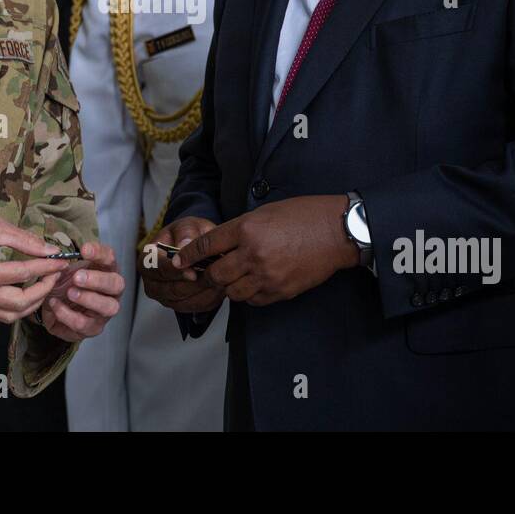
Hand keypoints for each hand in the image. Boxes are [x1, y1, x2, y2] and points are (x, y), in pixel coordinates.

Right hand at [0, 207, 65, 323]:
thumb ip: (25, 241)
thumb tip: (50, 251)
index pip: (22, 274)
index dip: (46, 267)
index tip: (62, 260)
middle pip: (19, 302)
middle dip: (43, 289)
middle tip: (56, 274)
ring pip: (11, 314)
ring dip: (33, 302)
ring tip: (46, 284)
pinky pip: (0, 313)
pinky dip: (18, 306)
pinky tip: (29, 291)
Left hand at [39, 241, 123, 340]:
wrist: (54, 307)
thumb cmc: (65, 284)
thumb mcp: (63, 269)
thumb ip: (63, 261)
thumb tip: (58, 257)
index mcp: (106, 270)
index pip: (110, 258)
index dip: (99, 253)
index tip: (84, 250)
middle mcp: (111, 291)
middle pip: (116, 284)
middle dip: (97, 280)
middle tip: (78, 277)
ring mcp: (105, 311)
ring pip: (108, 307)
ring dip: (89, 299)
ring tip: (70, 293)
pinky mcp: (93, 328)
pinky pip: (84, 323)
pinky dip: (67, 313)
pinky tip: (54, 304)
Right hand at [140, 216, 224, 314]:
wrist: (195, 245)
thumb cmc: (187, 235)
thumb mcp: (187, 226)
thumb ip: (186, 233)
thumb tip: (183, 246)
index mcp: (147, 259)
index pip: (157, 269)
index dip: (176, 272)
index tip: (193, 272)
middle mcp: (151, 281)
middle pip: (171, 290)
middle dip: (194, 285)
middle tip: (214, 278)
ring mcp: (164, 296)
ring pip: (185, 301)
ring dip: (204, 293)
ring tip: (221, 281)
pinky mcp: (179, 305)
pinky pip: (195, 307)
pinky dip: (209, 299)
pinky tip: (220, 288)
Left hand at [175, 195, 357, 305]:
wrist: (336, 232)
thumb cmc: (302, 216)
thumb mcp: (265, 213)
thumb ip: (240, 230)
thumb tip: (219, 246)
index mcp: (246, 229)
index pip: (206, 245)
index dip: (188, 255)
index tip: (178, 261)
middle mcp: (253, 254)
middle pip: (215, 275)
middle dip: (208, 275)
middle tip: (208, 273)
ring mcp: (267, 276)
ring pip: (232, 292)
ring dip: (228, 287)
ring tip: (235, 278)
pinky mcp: (280, 291)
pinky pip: (253, 300)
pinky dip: (248, 294)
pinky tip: (254, 283)